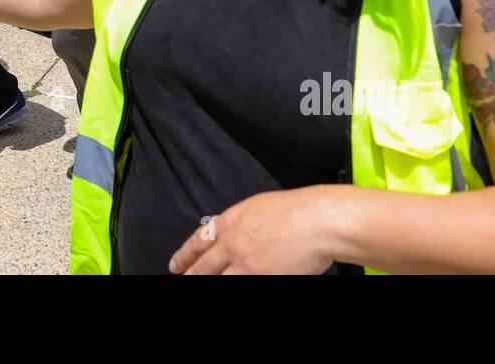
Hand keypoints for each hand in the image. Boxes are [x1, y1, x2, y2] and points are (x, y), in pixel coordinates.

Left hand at [168, 188, 334, 274]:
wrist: (319, 221)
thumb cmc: (294, 210)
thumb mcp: (254, 207)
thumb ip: (235, 223)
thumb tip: (223, 237)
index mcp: (228, 224)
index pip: (196, 244)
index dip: (183, 258)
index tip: (175, 266)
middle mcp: (232, 246)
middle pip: (202, 270)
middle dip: (190, 277)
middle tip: (182, 280)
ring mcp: (247, 267)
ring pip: (218, 282)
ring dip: (209, 284)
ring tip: (200, 286)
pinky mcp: (264, 280)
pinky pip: (243, 288)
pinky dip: (236, 286)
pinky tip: (235, 286)